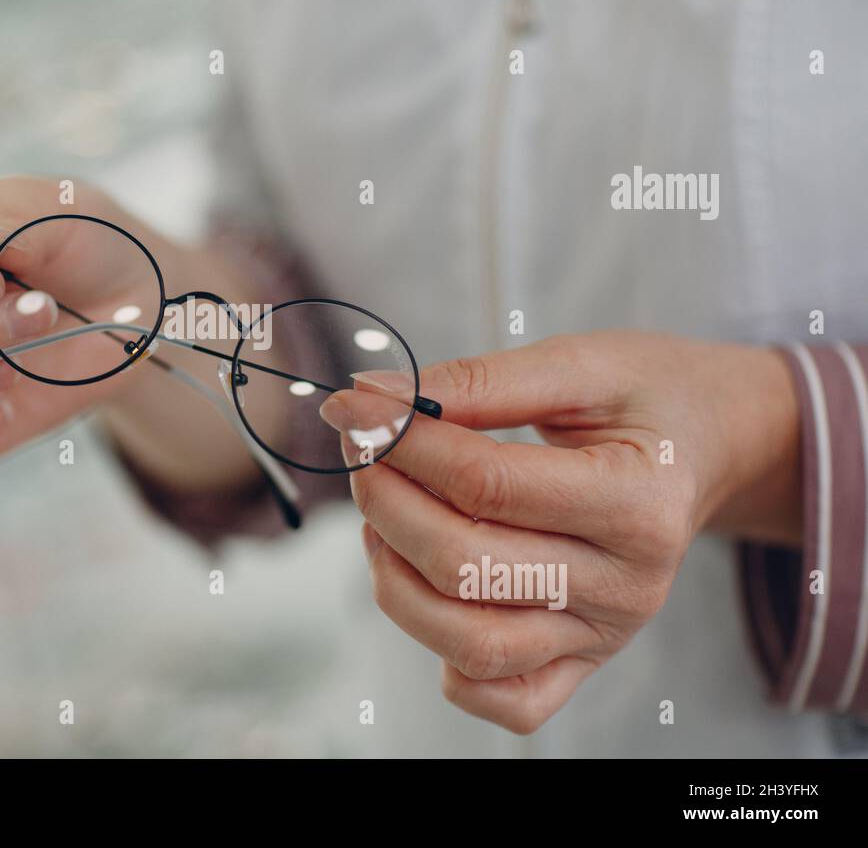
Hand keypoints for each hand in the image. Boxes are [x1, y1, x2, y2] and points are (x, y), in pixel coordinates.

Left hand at [318, 331, 800, 732]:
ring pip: (467, 643)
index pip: (486, 486)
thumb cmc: (643, 399)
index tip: (356, 408)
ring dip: (394, 578)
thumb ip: (476, 383)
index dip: (404, 444)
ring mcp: (605, 636)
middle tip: (364, 455)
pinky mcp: (584, 664)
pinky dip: (444, 658)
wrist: (709, 446)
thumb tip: (368, 399)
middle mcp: (630, 587)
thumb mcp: (577, 364)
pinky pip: (501, 699)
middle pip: (464, 568)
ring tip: (382, 518)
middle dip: (387, 504)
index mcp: (640, 503)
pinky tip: (425, 585)